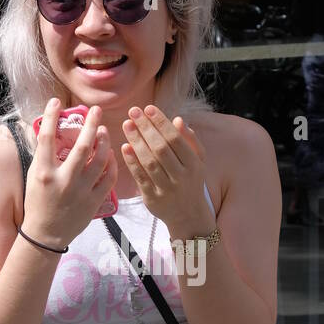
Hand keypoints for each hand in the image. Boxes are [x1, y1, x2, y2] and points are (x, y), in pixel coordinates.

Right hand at [23, 99, 117, 245]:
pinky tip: (111, 155)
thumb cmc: (38, 203)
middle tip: (96, 110)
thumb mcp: (34, 177)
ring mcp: (81, 191)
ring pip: (100, 160)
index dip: (52, 116)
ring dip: (104, 142)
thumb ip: (43, 155)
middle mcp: (63, 180)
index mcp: (44, 172)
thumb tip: (50, 130)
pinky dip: (112, 165)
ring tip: (104, 131)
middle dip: (91, 124)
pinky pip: (109, 178)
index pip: (47, 138)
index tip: (56, 101)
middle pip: (82, 146)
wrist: (46, 234)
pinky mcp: (94, 201)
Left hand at [120, 105, 213, 236]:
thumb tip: (178, 119)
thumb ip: (190, 140)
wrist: (188, 215)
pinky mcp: (152, 199)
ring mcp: (166, 189)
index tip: (148, 108)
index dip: (161, 122)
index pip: (175, 139)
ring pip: (149, 162)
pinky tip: (125, 146)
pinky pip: (140, 177)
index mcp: (194, 165)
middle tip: (133, 112)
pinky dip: (132, 161)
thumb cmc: (191, 181)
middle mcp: (181, 177)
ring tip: (127, 125)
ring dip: (136, 141)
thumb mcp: (198, 161)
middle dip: (146, 128)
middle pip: (161, 148)